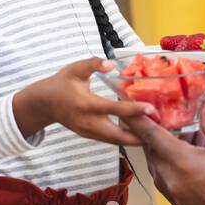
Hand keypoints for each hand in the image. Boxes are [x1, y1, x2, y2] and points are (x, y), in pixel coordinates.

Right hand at [14, 57, 153, 146]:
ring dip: (135, 139)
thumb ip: (93, 63)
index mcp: (87, 104)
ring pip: (116, 141)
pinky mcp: (90, 136)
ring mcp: (89, 132)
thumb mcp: (75, 69)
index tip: (151, 110)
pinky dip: (125, 139)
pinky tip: (139, 134)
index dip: (134, 110)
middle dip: (140, 136)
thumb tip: (110, 63)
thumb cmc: (61, 83)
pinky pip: (111, 140)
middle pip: (119, 136)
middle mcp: (89, 122)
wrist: (44, 103)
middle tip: (160, 131)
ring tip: (154, 134)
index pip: (114, 109)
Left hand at [120, 90, 204, 204]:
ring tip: (198, 140)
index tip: (128, 108)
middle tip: (173, 120)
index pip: (149, 136)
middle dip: (161, 134)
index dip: (138, 119)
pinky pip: (173, 185)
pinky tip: (200, 161)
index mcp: (181, 163)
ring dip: (173, 152)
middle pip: (154, 152)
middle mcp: (172, 184)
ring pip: (163, 169)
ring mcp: (178, 201)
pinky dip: (179, 170)